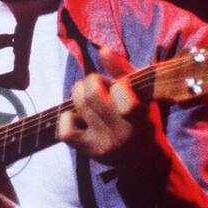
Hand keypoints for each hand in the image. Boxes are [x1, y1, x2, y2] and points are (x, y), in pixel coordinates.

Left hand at [58, 45, 171, 170]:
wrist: (142, 159)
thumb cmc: (142, 119)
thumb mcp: (142, 93)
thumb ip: (123, 70)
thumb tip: (102, 49)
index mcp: (140, 116)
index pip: (121, 90)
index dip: (116, 83)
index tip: (121, 87)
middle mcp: (122, 133)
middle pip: (91, 94)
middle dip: (91, 82)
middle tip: (97, 86)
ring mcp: (103, 144)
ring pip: (78, 105)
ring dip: (79, 94)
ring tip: (89, 98)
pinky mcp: (88, 151)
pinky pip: (65, 130)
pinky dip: (67, 118)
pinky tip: (79, 117)